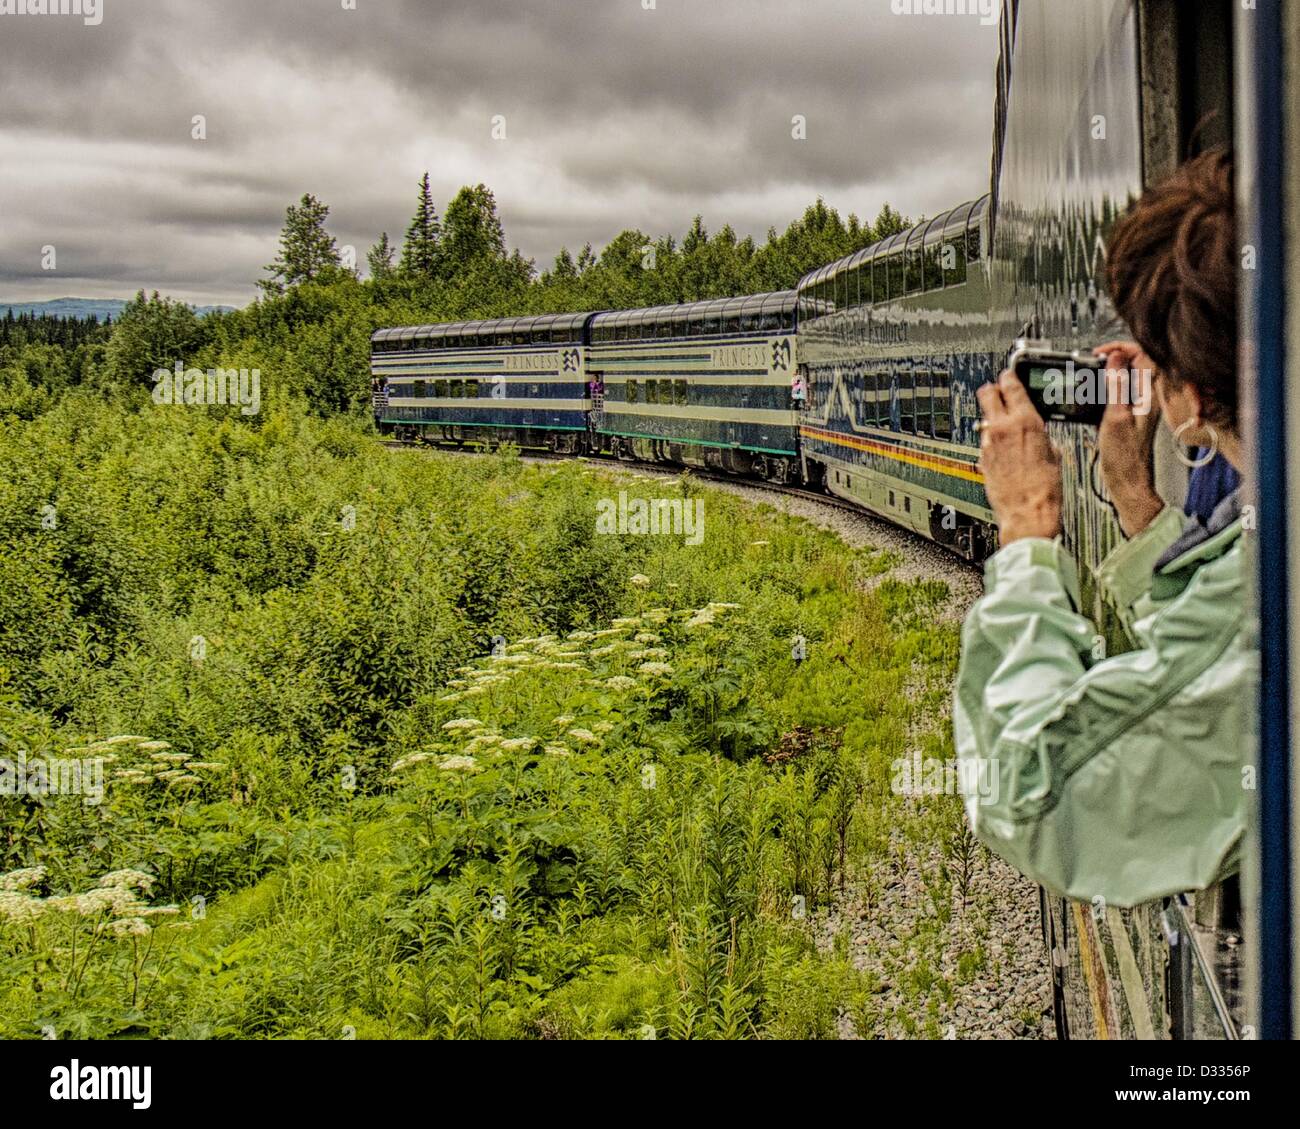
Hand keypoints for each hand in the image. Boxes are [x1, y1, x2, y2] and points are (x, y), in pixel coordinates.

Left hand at [977, 370, 1062, 544]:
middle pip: (987, 393)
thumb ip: (1041, 434)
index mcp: (1025, 421)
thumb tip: (1037, 431)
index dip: (1009, 376)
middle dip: (993, 389)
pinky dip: (993, 439)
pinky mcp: (982, 460)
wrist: (1028, 514)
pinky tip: (1005, 449)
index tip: (1009, 374)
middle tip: (1000, 391)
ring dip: (993, 417)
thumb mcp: (1054, 452)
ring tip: (1006, 424)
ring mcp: (988, 444)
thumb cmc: (1045, 489)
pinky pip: (985, 440)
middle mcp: (1002, 429)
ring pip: (985, 417)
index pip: (1010, 384)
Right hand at [1094, 341, 1164, 536]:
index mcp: (1149, 394)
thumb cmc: (1125, 457)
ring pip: (1123, 376)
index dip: (1120, 348)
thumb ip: (1116, 385)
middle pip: (1132, 362)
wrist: (1126, 481)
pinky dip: (1103, 388)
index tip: (1100, 354)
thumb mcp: (1115, 417)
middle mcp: (1146, 396)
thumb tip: (1115, 358)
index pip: (1142, 354)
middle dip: (1110, 358)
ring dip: (1106, 373)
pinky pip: (1117, 391)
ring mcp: (1137, 404)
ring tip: (1090, 378)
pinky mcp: (1127, 413)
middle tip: (1092, 364)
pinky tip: (1092, 396)